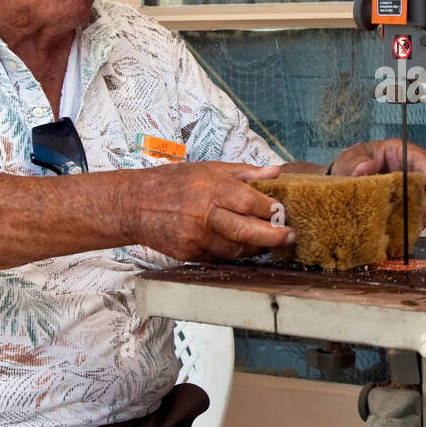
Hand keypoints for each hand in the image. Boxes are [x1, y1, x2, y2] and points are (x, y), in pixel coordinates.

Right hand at [129, 161, 294, 261]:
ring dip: (255, 248)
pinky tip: (241, 247)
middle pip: (248, 232)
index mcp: (212, 189)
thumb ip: (245, 173)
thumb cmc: (175, 182)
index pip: (251, 203)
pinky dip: (232, 253)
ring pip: (236, 250)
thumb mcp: (210, 168)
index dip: (271, 209)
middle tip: (290, 236)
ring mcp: (196, 237)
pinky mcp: (188, 254)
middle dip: (274, 236)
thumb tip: (276, 172)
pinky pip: (218, 257)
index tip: (284, 212)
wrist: (135, 204)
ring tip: (267, 242)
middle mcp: (205, 214)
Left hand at [329, 140, 425, 225]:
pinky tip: (408, 231)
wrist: (343, 178)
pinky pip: (411, 212)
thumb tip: (363, 169)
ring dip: (421, 214)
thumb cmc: (351, 162)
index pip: (419, 158)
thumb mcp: (351, 158)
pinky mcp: (402, 202)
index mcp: (398, 152)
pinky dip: (410, 222)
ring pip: (421, 200)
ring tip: (417, 226)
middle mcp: (406, 170)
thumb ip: (358, 162)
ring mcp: (406, 187)